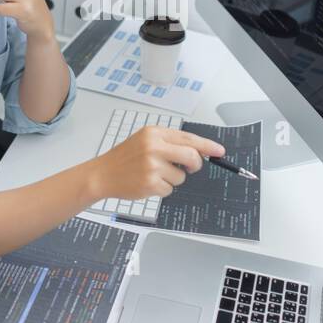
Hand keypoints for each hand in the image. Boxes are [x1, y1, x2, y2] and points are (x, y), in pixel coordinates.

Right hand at [90, 126, 225, 200]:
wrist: (102, 174)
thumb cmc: (125, 158)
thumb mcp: (145, 141)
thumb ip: (169, 143)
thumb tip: (198, 152)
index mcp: (154, 133)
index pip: (188, 138)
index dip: (207, 146)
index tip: (220, 152)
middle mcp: (154, 147)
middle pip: (191, 157)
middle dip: (195, 165)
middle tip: (190, 168)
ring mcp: (152, 165)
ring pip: (181, 176)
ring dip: (173, 179)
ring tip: (154, 175)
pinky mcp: (150, 183)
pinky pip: (170, 189)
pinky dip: (162, 189)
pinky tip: (148, 183)